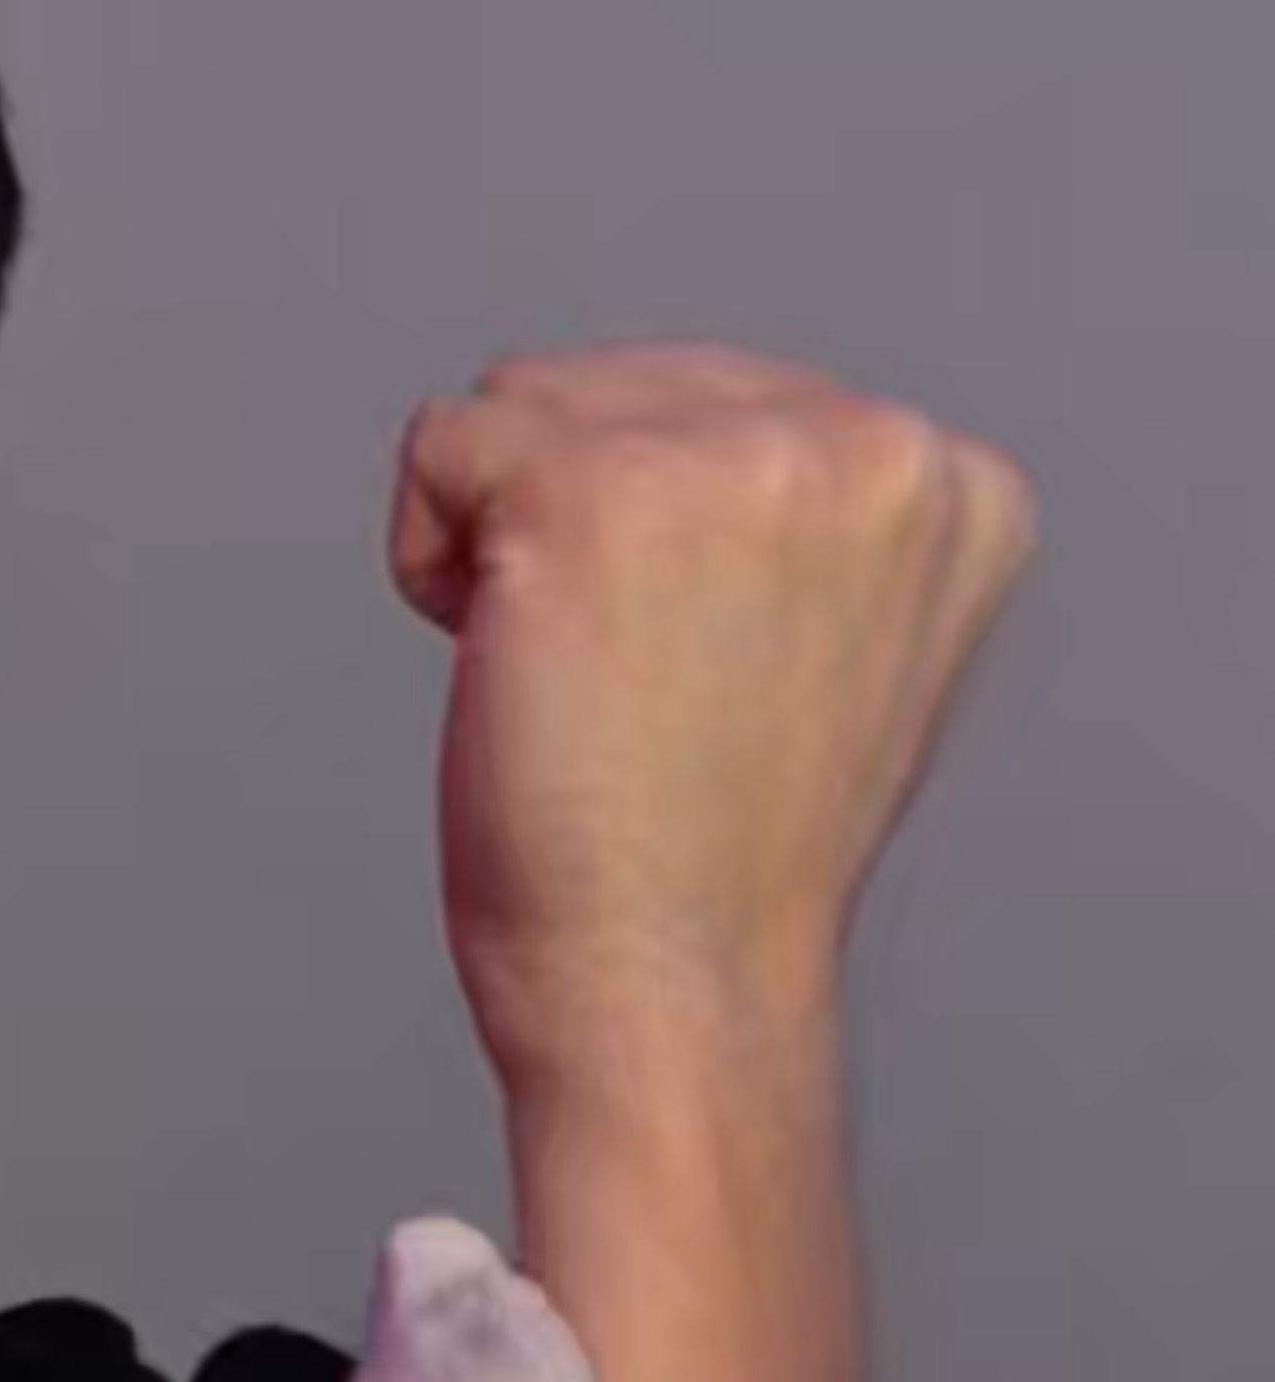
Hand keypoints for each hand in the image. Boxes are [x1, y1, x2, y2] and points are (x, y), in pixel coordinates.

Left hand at [391, 346, 1037, 1098]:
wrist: (678, 993)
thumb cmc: (721, 854)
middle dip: (583, 528)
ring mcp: (738, 457)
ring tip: (584, 681)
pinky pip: (437, 445)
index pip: (730, 403)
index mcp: (954, 484)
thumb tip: (704, 426)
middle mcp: (872, 445)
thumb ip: (806, 520)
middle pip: (621, 388)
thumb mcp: (831, 647)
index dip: (673, 543)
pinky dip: (427, 561)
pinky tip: (507, 669)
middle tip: (638, 695)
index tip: (715, 678)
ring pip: (524, 404)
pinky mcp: (593, 488)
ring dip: (505, 539)